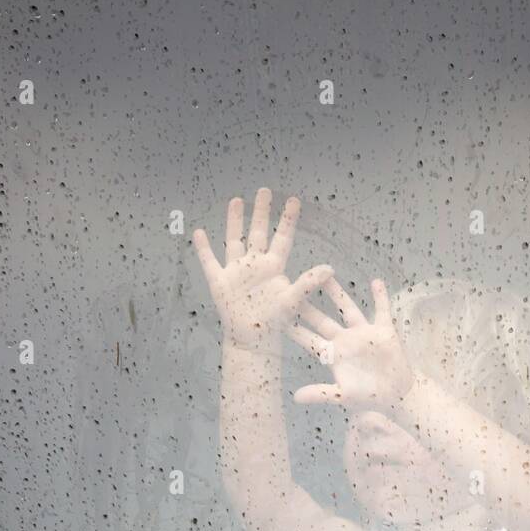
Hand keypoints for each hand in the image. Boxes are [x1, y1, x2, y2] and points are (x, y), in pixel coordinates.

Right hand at [192, 188, 332, 350]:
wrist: (251, 339)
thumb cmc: (274, 323)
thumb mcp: (292, 301)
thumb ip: (308, 283)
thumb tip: (330, 268)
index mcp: (273, 267)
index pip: (282, 237)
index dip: (287, 220)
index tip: (294, 201)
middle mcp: (255, 265)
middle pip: (258, 232)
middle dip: (261, 212)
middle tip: (264, 191)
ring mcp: (237, 271)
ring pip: (235, 240)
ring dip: (234, 221)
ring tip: (236, 201)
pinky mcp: (220, 281)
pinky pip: (209, 261)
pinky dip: (203, 248)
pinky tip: (199, 233)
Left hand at [288, 277, 414, 409]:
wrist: (396, 396)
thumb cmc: (369, 398)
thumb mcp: (343, 396)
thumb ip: (320, 394)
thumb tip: (295, 398)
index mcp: (333, 356)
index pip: (309, 339)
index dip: (294, 329)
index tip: (278, 316)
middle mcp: (345, 341)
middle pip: (323, 320)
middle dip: (308, 305)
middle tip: (292, 287)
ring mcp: (364, 334)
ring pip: (348, 308)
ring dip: (338, 293)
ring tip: (326, 274)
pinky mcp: (384, 331)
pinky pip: (382, 310)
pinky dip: (381, 297)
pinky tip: (375, 281)